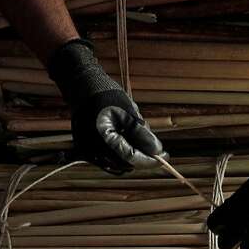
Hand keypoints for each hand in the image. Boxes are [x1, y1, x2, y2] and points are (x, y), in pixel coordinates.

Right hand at [46, 38, 163, 173]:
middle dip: (142, 154)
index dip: (149, 159)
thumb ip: (141, 132)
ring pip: (118, 161)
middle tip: (153, 143)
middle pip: (125, 162)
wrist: (83, 86)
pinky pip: (109, 157)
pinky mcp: (87, 150)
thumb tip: (157, 150)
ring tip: (135, 130)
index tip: (165, 155)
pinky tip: (126, 135)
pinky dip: (121, 150)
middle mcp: (92, 149)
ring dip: (132, 152)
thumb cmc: (106, 96)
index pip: (130, 157)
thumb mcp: (128, 110)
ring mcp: (88, 151)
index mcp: (102, 138)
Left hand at [207, 121, 248, 248]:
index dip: (221, 225)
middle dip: (231, 240)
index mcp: (230, 210)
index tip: (227, 223)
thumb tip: (233, 223)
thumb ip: (237, 209)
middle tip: (240, 233)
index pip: (214, 226)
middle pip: (225, 246)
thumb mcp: (247, 191)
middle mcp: (241, 226)